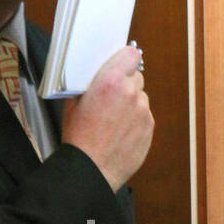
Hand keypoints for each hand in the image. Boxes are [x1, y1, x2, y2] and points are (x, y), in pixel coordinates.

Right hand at [61, 46, 152, 190]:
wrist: (92, 169)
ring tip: (114, 119)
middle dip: (126, 83)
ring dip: (131, 103)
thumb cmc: (80, 138)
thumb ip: (90, 84)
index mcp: (110, 81)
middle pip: (136, 76)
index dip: (125, 58)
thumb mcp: (73, 103)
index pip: (131, 53)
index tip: (121, 63)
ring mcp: (143, 111)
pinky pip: (144, 116)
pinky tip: (120, 131)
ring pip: (141, 97)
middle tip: (111, 96)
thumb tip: (98, 75)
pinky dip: (135, 120)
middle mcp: (130, 93)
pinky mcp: (149, 127)